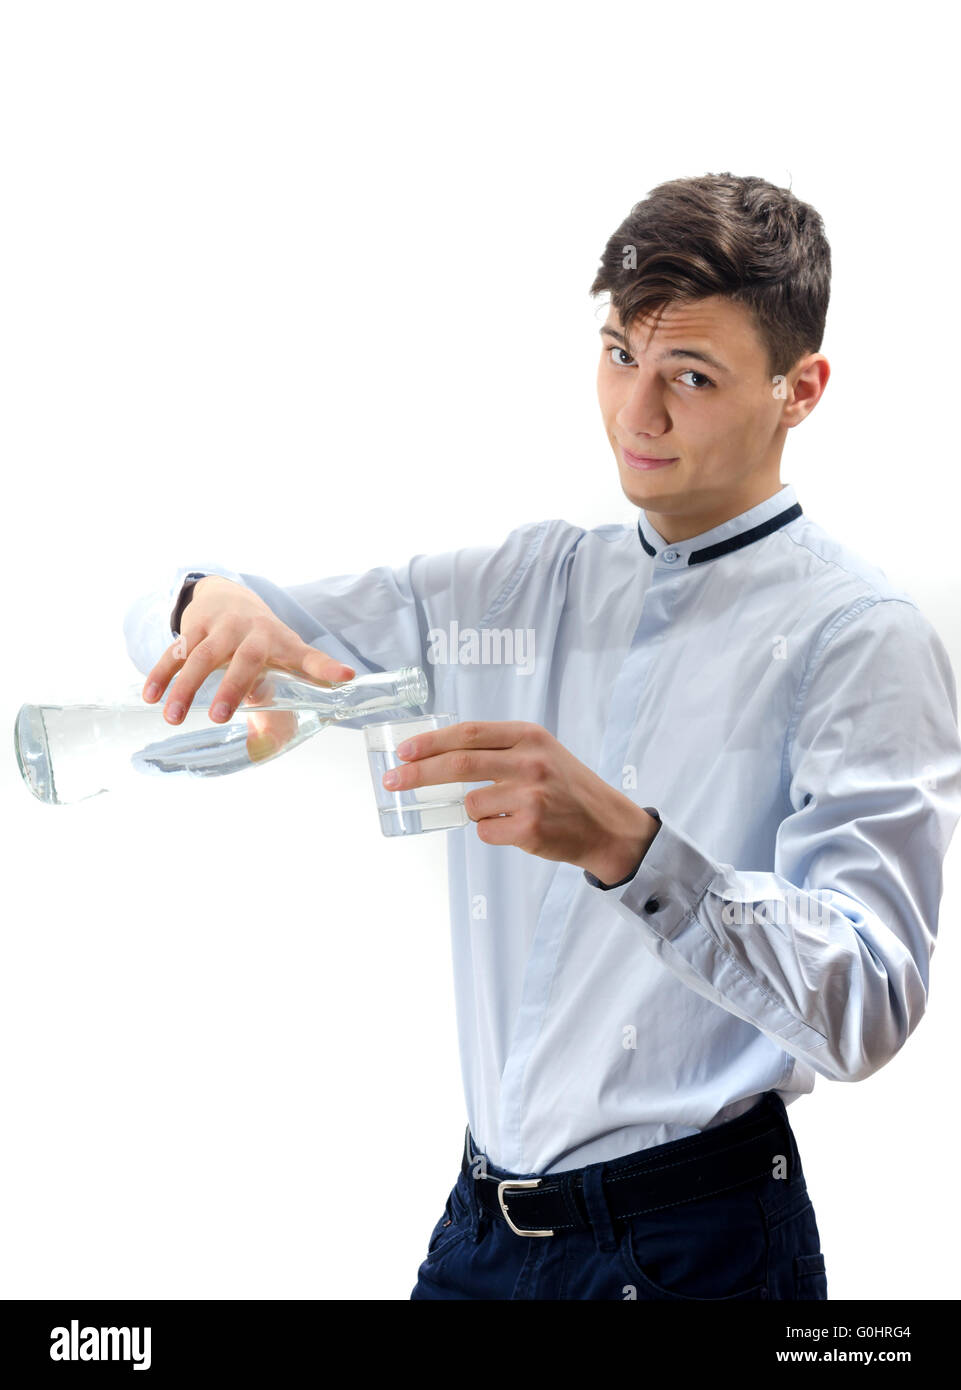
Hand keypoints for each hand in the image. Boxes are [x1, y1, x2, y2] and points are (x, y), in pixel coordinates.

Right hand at [141, 576, 355, 743]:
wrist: (228, 594)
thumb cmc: (261, 640)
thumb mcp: (279, 660)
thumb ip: (281, 700)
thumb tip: (266, 748)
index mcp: (282, 644)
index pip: (309, 657)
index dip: (327, 668)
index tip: (346, 678)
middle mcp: (254, 632)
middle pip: (245, 659)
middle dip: (233, 687)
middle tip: (222, 718)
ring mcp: (222, 626)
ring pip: (202, 656)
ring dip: (186, 687)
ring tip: (173, 718)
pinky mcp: (194, 625)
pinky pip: (175, 651)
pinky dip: (160, 673)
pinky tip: (150, 696)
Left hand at [384, 720, 659, 881]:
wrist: (606, 824)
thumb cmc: (565, 786)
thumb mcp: (540, 751)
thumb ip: (498, 748)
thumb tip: (436, 754)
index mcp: (529, 736)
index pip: (468, 733)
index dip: (430, 742)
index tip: (403, 750)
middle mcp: (530, 762)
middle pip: (459, 764)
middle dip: (418, 773)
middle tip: (393, 780)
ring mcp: (531, 796)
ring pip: (471, 804)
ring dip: (475, 811)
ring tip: (506, 812)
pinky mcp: (530, 828)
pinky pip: (486, 831)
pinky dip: (492, 832)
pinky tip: (516, 828)